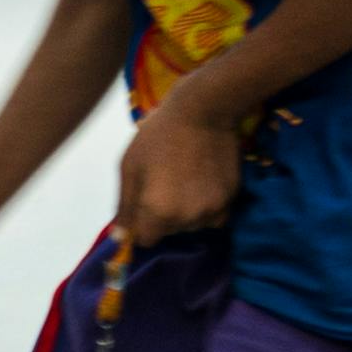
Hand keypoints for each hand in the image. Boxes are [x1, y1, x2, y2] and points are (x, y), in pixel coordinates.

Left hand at [115, 87, 247, 249]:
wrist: (203, 111)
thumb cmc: (158, 135)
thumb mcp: (129, 165)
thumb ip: (124, 205)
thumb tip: (121, 238)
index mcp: (156, 212)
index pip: (146, 239)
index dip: (142, 223)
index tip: (145, 203)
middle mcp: (185, 219)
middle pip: (169, 232)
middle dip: (163, 216)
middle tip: (165, 183)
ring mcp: (210, 211)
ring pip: (192, 225)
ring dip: (186, 212)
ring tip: (185, 180)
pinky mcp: (230, 201)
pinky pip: (214, 217)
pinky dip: (207, 207)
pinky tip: (203, 183)